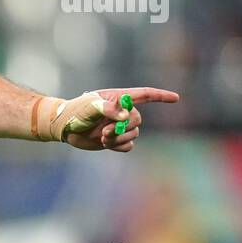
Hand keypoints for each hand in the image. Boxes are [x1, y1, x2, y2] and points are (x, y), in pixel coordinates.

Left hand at [36, 87, 179, 151]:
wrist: (65, 128)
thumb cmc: (76, 111)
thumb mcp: (89, 107)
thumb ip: (108, 108)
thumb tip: (126, 115)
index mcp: (118, 98)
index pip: (144, 95)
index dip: (161, 97)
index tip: (176, 99)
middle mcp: (122, 111)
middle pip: (137, 119)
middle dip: (124, 127)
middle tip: (105, 132)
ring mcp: (119, 126)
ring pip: (133, 134)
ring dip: (119, 138)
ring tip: (101, 138)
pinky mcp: (116, 140)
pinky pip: (128, 146)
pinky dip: (119, 146)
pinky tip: (106, 144)